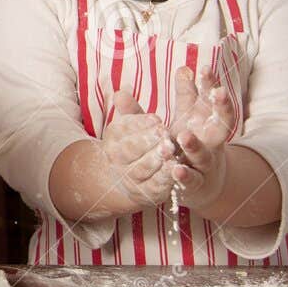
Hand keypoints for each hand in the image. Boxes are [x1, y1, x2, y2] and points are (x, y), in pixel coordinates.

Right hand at [97, 89, 175, 209]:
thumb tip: (120, 92)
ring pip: (141, 168)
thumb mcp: (136, 126)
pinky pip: (154, 186)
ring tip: (170, 149)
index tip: (157, 119)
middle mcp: (117, 160)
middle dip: (147, 141)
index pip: (122, 129)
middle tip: (164, 133)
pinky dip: (164, 177)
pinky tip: (175, 169)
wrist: (134, 180)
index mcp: (113, 139)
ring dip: (155, 159)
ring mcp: (130, 179)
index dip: (139, 124)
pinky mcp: (146, 194)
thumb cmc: (139, 145)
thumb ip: (131, 110)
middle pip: (129, 149)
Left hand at [168, 68, 233, 208]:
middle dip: (222, 107)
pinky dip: (184, 174)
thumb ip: (185, 94)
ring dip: (195, 144)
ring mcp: (206, 161)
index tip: (204, 68)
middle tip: (219, 91)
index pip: (210, 99)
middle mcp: (211, 139)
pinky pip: (192, 179)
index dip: (209, 84)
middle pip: (222, 122)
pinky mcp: (197, 182)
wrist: (204, 184)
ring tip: (184, 135)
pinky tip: (175, 169)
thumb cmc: (191, 141)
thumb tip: (184, 68)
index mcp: (206, 121)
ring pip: (203, 153)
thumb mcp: (188, 116)